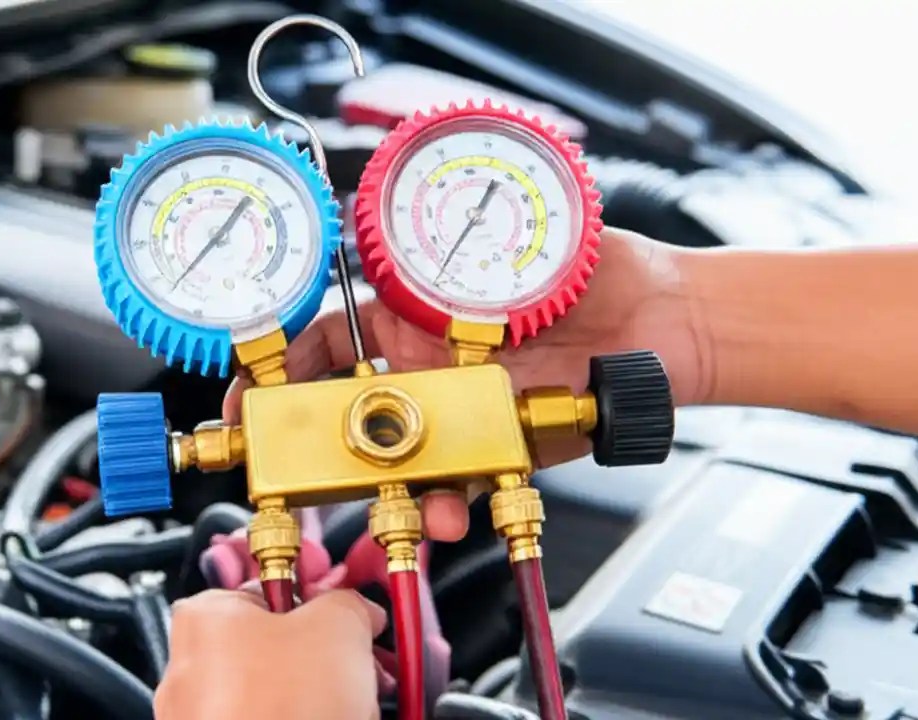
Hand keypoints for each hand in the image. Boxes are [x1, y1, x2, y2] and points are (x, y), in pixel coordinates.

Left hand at [154, 589, 386, 719]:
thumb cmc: (284, 709)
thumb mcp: (339, 625)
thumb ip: (348, 601)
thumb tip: (357, 608)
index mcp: (207, 616)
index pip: (272, 588)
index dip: (323, 601)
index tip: (352, 616)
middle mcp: (191, 667)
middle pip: (279, 645)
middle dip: (330, 656)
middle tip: (365, 667)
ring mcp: (201, 717)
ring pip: (279, 691)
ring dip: (324, 695)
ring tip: (356, 708)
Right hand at [223, 228, 708, 540]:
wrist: (664, 325)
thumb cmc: (596, 268)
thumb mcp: (521, 245)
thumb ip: (464, 250)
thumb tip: (401, 244)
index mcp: (418, 309)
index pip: (332, 334)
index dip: (285, 361)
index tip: (253, 388)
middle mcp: (429, 363)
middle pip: (349, 405)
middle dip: (313, 437)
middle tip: (294, 459)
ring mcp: (459, 410)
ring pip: (397, 457)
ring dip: (382, 483)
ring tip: (397, 497)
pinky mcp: (496, 448)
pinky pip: (456, 486)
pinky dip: (446, 506)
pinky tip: (449, 513)